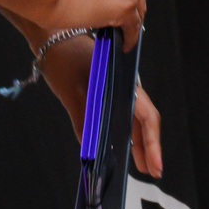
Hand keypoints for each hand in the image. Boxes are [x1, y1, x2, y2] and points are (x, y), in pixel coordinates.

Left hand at [36, 33, 163, 177]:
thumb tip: (90, 151)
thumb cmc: (63, 59)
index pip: (146, 118)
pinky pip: (122, 113)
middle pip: (144, 121)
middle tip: (152, 172)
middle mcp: (127, 86)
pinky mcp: (109, 89)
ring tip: (141, 165)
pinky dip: (125, 131)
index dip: (152, 144)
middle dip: (149, 148)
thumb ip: (82, 120)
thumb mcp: (70, 92)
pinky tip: (123, 145)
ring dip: (138, 141)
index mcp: (124, 83)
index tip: (155, 167)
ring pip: (135, 118)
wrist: (54, 36)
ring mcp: (119, 87)